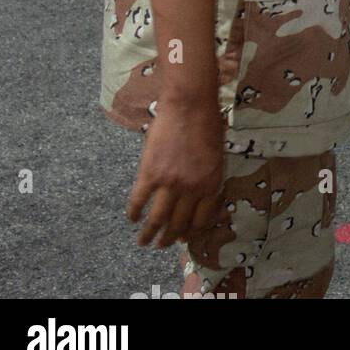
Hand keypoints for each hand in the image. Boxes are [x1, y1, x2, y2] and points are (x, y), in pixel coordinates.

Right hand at [126, 96, 225, 248]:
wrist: (190, 103)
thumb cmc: (208, 122)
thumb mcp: (218, 154)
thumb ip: (210, 176)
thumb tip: (205, 195)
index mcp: (212, 183)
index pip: (202, 219)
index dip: (192, 232)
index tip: (185, 238)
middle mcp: (192, 188)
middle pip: (179, 223)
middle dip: (170, 239)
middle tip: (163, 245)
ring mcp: (170, 182)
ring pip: (157, 219)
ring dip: (149, 234)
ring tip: (144, 242)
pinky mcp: (150, 174)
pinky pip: (139, 201)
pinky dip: (133, 212)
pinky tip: (132, 218)